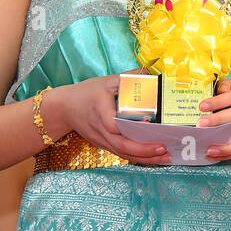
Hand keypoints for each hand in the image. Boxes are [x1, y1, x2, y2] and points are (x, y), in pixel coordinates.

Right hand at [51, 75, 168, 164]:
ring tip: (166, 157)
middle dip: (144, 150)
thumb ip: (128, 77)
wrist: (64, 109)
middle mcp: (101, 128)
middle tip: (164, 148)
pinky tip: (154, 158)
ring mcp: (102, 139)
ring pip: (123, 153)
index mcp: (100, 109)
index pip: (112, 124)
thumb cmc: (87, 93)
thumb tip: (150, 72)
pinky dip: (138, 158)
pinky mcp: (104, 145)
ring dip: (145, 158)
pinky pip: (122, 154)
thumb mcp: (106, 81)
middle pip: (121, 145)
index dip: (129, 128)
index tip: (149, 124)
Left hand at [199, 79, 230, 160]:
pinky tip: (215, 156)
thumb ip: (220, 88)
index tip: (201, 106)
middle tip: (201, 124)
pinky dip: (228, 154)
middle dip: (219, 120)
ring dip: (226, 146)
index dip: (218, 101)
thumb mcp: (227, 85)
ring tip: (209, 150)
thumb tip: (213, 95)